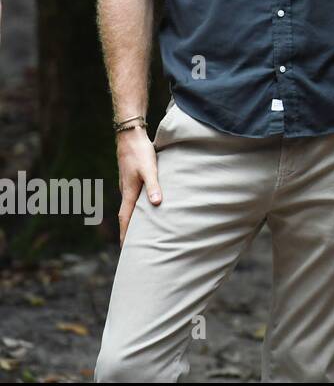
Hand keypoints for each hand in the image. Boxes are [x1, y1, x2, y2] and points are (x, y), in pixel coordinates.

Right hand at [115, 126, 161, 244]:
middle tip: (132, 248)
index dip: (126, 234)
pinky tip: (145, 209)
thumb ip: (154, 186)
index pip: (126, 219)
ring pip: (129, 207)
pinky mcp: (132, 179)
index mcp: (129, 192)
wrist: (130, 136)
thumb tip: (156, 204)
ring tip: (139, 233)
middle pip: (126, 216)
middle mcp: (126, 191)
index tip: (126, 249)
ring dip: (133, 220)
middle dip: (128, 232)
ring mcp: (128, 185)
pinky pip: (133, 199)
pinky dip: (137, 208)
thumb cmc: (140, 152)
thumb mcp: (150, 169)